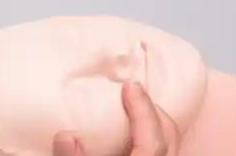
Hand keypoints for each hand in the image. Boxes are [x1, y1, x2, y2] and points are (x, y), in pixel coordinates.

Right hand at [53, 82, 180, 155]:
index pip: (152, 141)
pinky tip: (129, 133)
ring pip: (169, 143)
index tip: (130, 86)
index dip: (143, 111)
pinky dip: (150, 134)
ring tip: (131, 106)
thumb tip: (66, 135)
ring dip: (153, 122)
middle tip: (130, 91)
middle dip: (152, 110)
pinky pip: (161, 149)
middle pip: (168, 136)